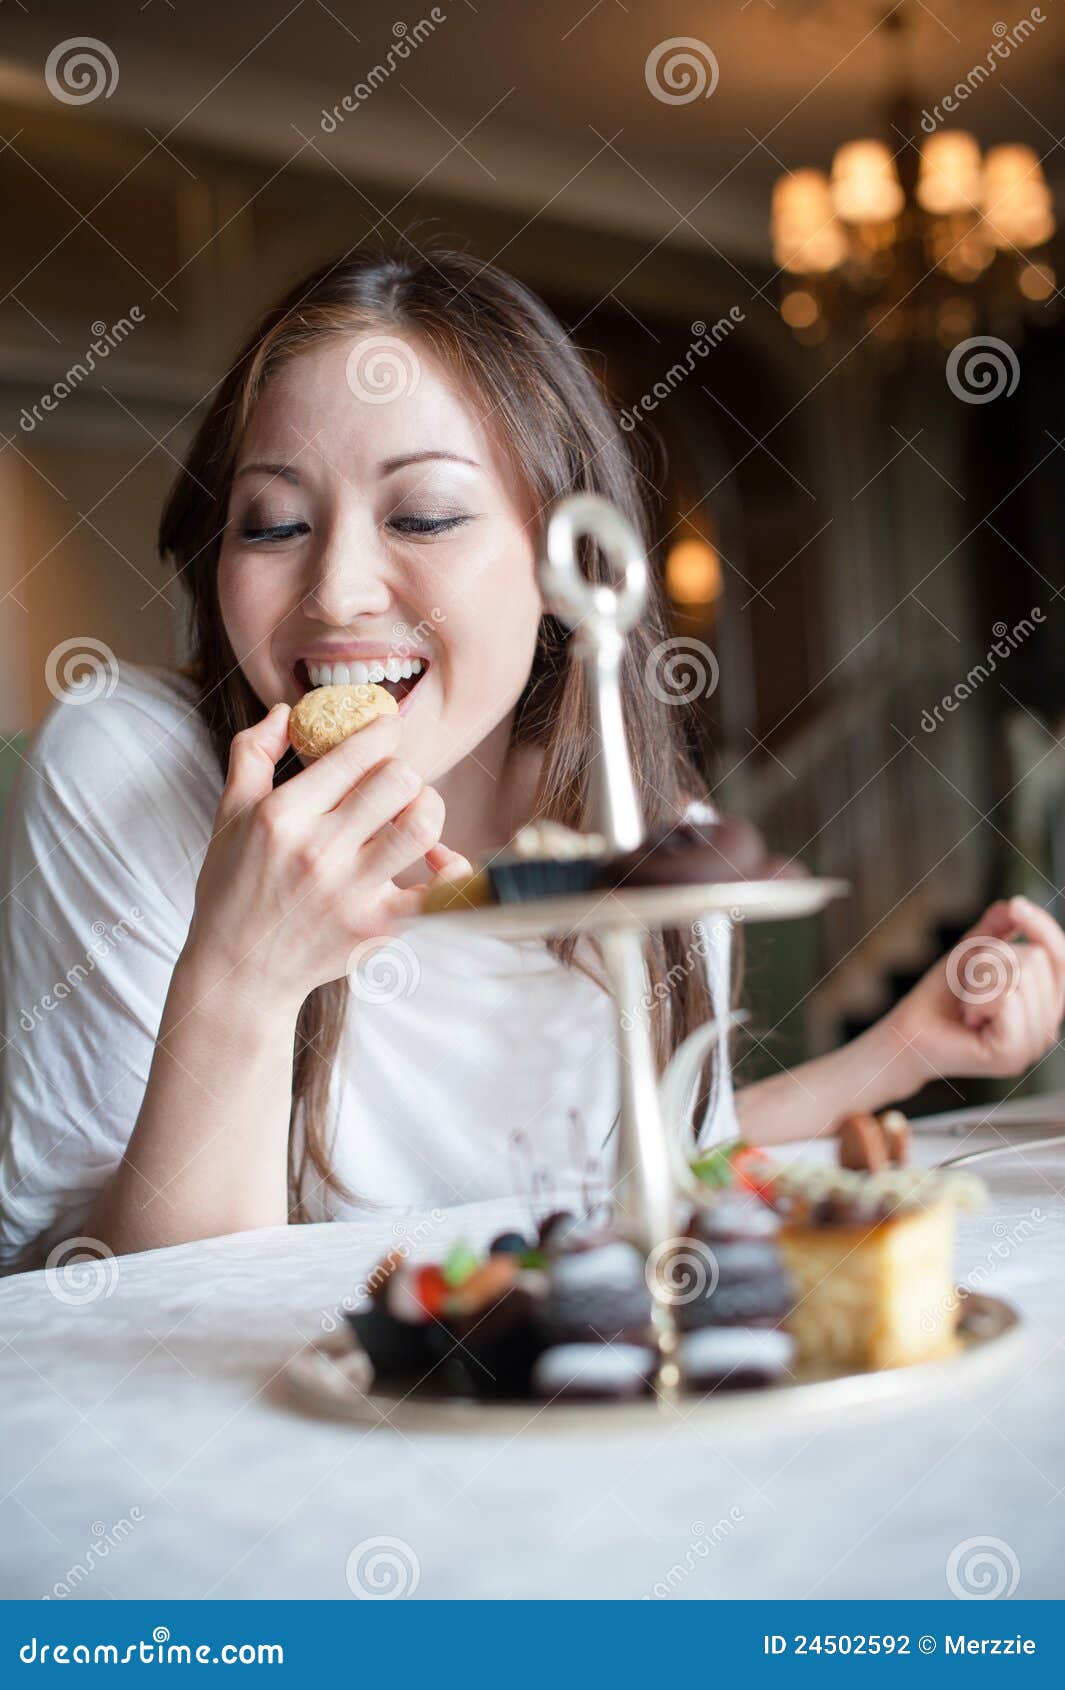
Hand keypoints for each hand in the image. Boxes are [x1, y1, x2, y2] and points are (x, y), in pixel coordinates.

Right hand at [185, 704, 470, 1003]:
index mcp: (282, 815)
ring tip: (411, 816)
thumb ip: (252, 753)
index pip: (355, 752)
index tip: (387, 731)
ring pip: (421, 825)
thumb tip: (287, 712)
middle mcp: (317, 850)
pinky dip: (452, 873)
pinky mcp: (376, 927)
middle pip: (398, 781)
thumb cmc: (233, 889)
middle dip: (402, 773)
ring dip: (428, 810)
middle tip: (393, 785)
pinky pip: (436, 893)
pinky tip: (443, 863)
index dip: (382, 731)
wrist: (238, 972)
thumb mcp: (228, 815)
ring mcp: (350, 891)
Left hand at [884, 896, 1064, 1089]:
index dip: (1042, 927)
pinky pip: (1006, 1001)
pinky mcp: (1011, 1056)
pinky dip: (977, 1000)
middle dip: (991, 962)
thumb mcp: (971, 954)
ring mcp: (1032, 1045)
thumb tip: (1015, 905)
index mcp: (1045, 1004)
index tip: (1017, 905)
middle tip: (971, 990)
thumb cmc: (941, 998)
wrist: (908, 1032)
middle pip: (1036, 960)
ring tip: (969, 1007)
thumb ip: (996, 929)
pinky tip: (969, 1019)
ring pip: (1019, 978)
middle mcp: (1047, 1026)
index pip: (1061, 956)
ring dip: (980, 983)